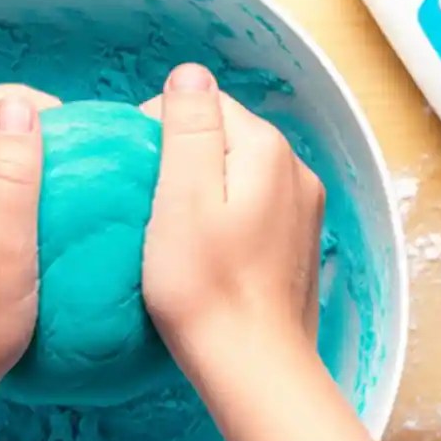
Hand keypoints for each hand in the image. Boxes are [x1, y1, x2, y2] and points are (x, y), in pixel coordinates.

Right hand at [140, 63, 324, 384]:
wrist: (252, 366)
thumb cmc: (205, 286)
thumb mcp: (182, 197)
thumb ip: (188, 128)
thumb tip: (189, 74)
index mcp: (267, 150)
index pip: (205, 105)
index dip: (161, 132)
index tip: (136, 177)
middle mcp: (297, 171)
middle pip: (226, 139)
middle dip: (186, 160)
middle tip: (150, 208)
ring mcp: (304, 211)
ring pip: (241, 176)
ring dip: (207, 192)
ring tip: (175, 233)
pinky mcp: (300, 246)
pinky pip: (256, 211)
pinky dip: (229, 221)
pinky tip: (207, 254)